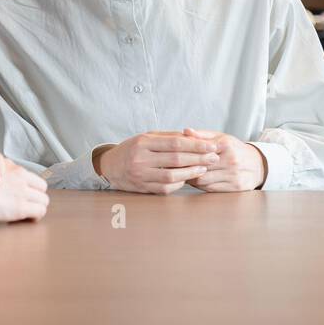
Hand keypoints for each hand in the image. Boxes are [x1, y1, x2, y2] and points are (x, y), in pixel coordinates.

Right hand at [0, 165, 48, 222]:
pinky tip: (27, 219)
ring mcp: (21, 194)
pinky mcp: (19, 208)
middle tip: (30, 205)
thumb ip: (4, 170)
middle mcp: (21, 180)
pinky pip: (39, 212)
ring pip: (44, 201)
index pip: (36, 179)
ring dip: (38, 207)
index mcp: (15, 170)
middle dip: (38, 198)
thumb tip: (8, 174)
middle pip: (43, 190)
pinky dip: (35, 217)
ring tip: (29, 214)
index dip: (35, 190)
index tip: (29, 197)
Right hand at [96, 131, 219, 194]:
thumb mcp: (147, 137)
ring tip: (203, 168)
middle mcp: (140, 159)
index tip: (211, 146)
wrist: (109, 166)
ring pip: (172, 176)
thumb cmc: (132, 149)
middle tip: (214, 157)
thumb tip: (194, 136)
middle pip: (176, 159)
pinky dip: (179, 183)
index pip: (176, 143)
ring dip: (191, 173)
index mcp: (143, 142)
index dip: (196, 145)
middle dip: (198, 158)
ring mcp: (140, 175)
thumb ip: (169, 136)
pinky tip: (187, 178)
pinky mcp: (142, 188)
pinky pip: (165, 188)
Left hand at [182, 128, 266, 191]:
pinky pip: (210, 189)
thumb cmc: (234, 149)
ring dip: (191, 178)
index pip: (199, 151)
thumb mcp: (221, 137)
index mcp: (226, 145)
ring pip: (203, 180)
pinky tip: (196, 181)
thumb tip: (185, 131)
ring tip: (185, 174)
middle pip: (200, 167)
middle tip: (174, 167)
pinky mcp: (235, 187)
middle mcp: (231, 160)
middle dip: (186, 168)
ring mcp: (234, 175)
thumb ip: (202, 135)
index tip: (174, 156)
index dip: (185, 155)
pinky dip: (201, 186)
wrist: (257, 164)